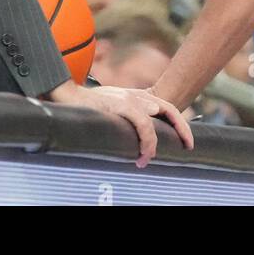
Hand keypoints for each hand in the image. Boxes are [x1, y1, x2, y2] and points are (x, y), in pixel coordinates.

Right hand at [46, 81, 193, 167]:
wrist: (66, 95)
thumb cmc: (87, 106)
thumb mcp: (112, 110)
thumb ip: (127, 119)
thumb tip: (136, 140)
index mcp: (136, 95)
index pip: (166, 107)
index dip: (179, 122)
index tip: (186, 140)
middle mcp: (136, 95)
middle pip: (169, 109)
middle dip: (183, 128)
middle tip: (187, 146)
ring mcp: (129, 98)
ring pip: (154, 121)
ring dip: (153, 144)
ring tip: (147, 160)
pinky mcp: (121, 105)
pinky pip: (143, 123)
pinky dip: (147, 140)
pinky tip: (142, 153)